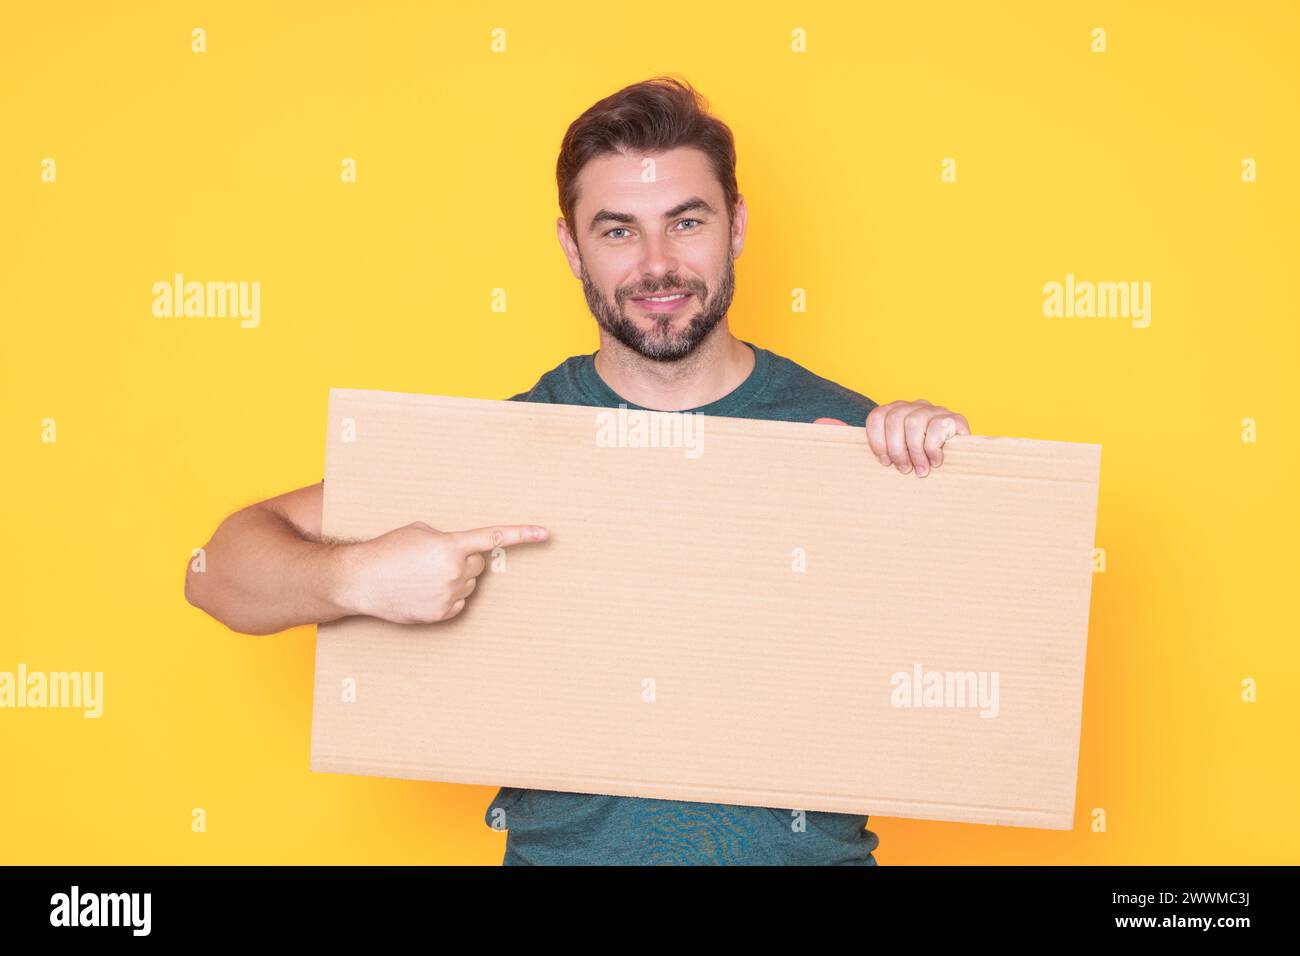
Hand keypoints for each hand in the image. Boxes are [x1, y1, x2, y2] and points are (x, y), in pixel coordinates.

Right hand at [339, 521, 547, 623]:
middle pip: (479, 564)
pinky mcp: (443, 614)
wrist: (361, 580)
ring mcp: (450, 595)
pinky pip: (459, 601)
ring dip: (455, 578)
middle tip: (435, 559)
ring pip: (469, 583)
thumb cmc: (388, 550)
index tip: (546, 533)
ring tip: (423, 576)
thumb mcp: (420, 532)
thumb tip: (465, 551)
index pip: (493, 538)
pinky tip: (424, 591)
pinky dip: (447, 596)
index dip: (522, 534)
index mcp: (451, 546)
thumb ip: (448, 538)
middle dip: (465, 559)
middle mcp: (455, 571)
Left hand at [816, 399, 970, 477]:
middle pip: (895, 419)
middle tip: (903, 471)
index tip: (883, 463)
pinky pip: (938, 427)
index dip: (877, 442)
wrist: (954, 464)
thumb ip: (856, 440)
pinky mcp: (955, 419)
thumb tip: (820, 423)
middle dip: (896, 450)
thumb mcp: (885, 453)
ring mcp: (935, 410)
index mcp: (894, 412)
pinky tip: (936, 461)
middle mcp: (913, 406)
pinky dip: (933, 448)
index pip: (877, 417)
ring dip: (915, 452)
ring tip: (920, 471)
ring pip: (914, 422)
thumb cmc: (913, 461)